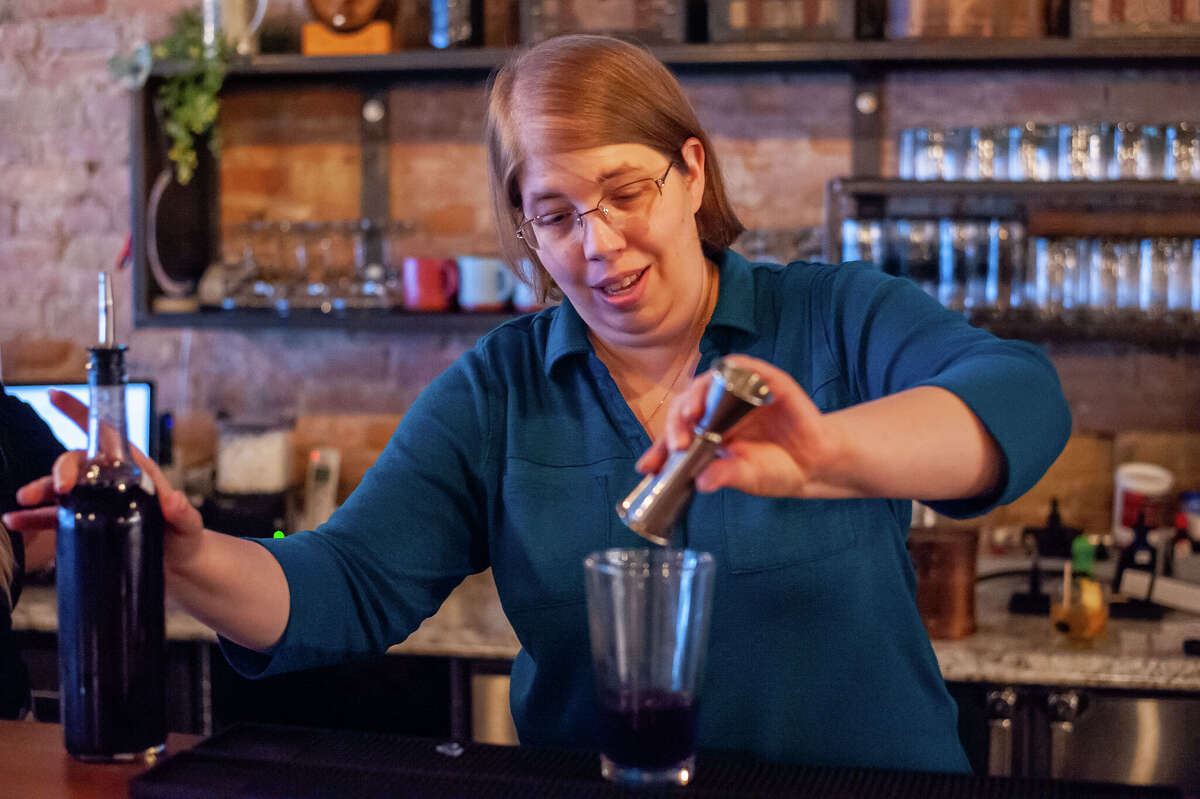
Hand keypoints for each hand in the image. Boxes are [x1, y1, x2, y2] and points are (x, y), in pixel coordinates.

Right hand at [1, 390, 204, 570]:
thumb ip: (182, 511)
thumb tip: (172, 500)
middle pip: (77, 463)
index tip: (55, 396)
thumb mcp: (189, 522)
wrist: (178, 565)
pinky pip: (53, 517)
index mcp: (134, 468)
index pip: (105, 434)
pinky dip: (34, 518)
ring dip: (40, 492)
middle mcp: (110, 480)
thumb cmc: (185, 537)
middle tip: (58, 488)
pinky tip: (16, 521)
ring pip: (60, 489)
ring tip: (23, 503)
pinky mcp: (85, 524)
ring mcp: (95, 502)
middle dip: (61, 469)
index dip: (80, 413)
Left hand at [635, 354, 846, 498]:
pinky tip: (730, 380)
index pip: (677, 432)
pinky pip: (748, 368)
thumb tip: (701, 482)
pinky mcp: (767, 382)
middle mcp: (720, 408)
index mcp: (707, 431)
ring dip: (698, 394)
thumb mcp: (746, 477)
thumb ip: (724, 475)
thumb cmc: (775, 470)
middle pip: (688, 403)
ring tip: (692, 416)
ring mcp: (742, 393)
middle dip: (676, 422)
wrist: (815, 464)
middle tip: (676, 443)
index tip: (648, 466)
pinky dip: (737, 370)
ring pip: (711, 381)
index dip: (660, 446)